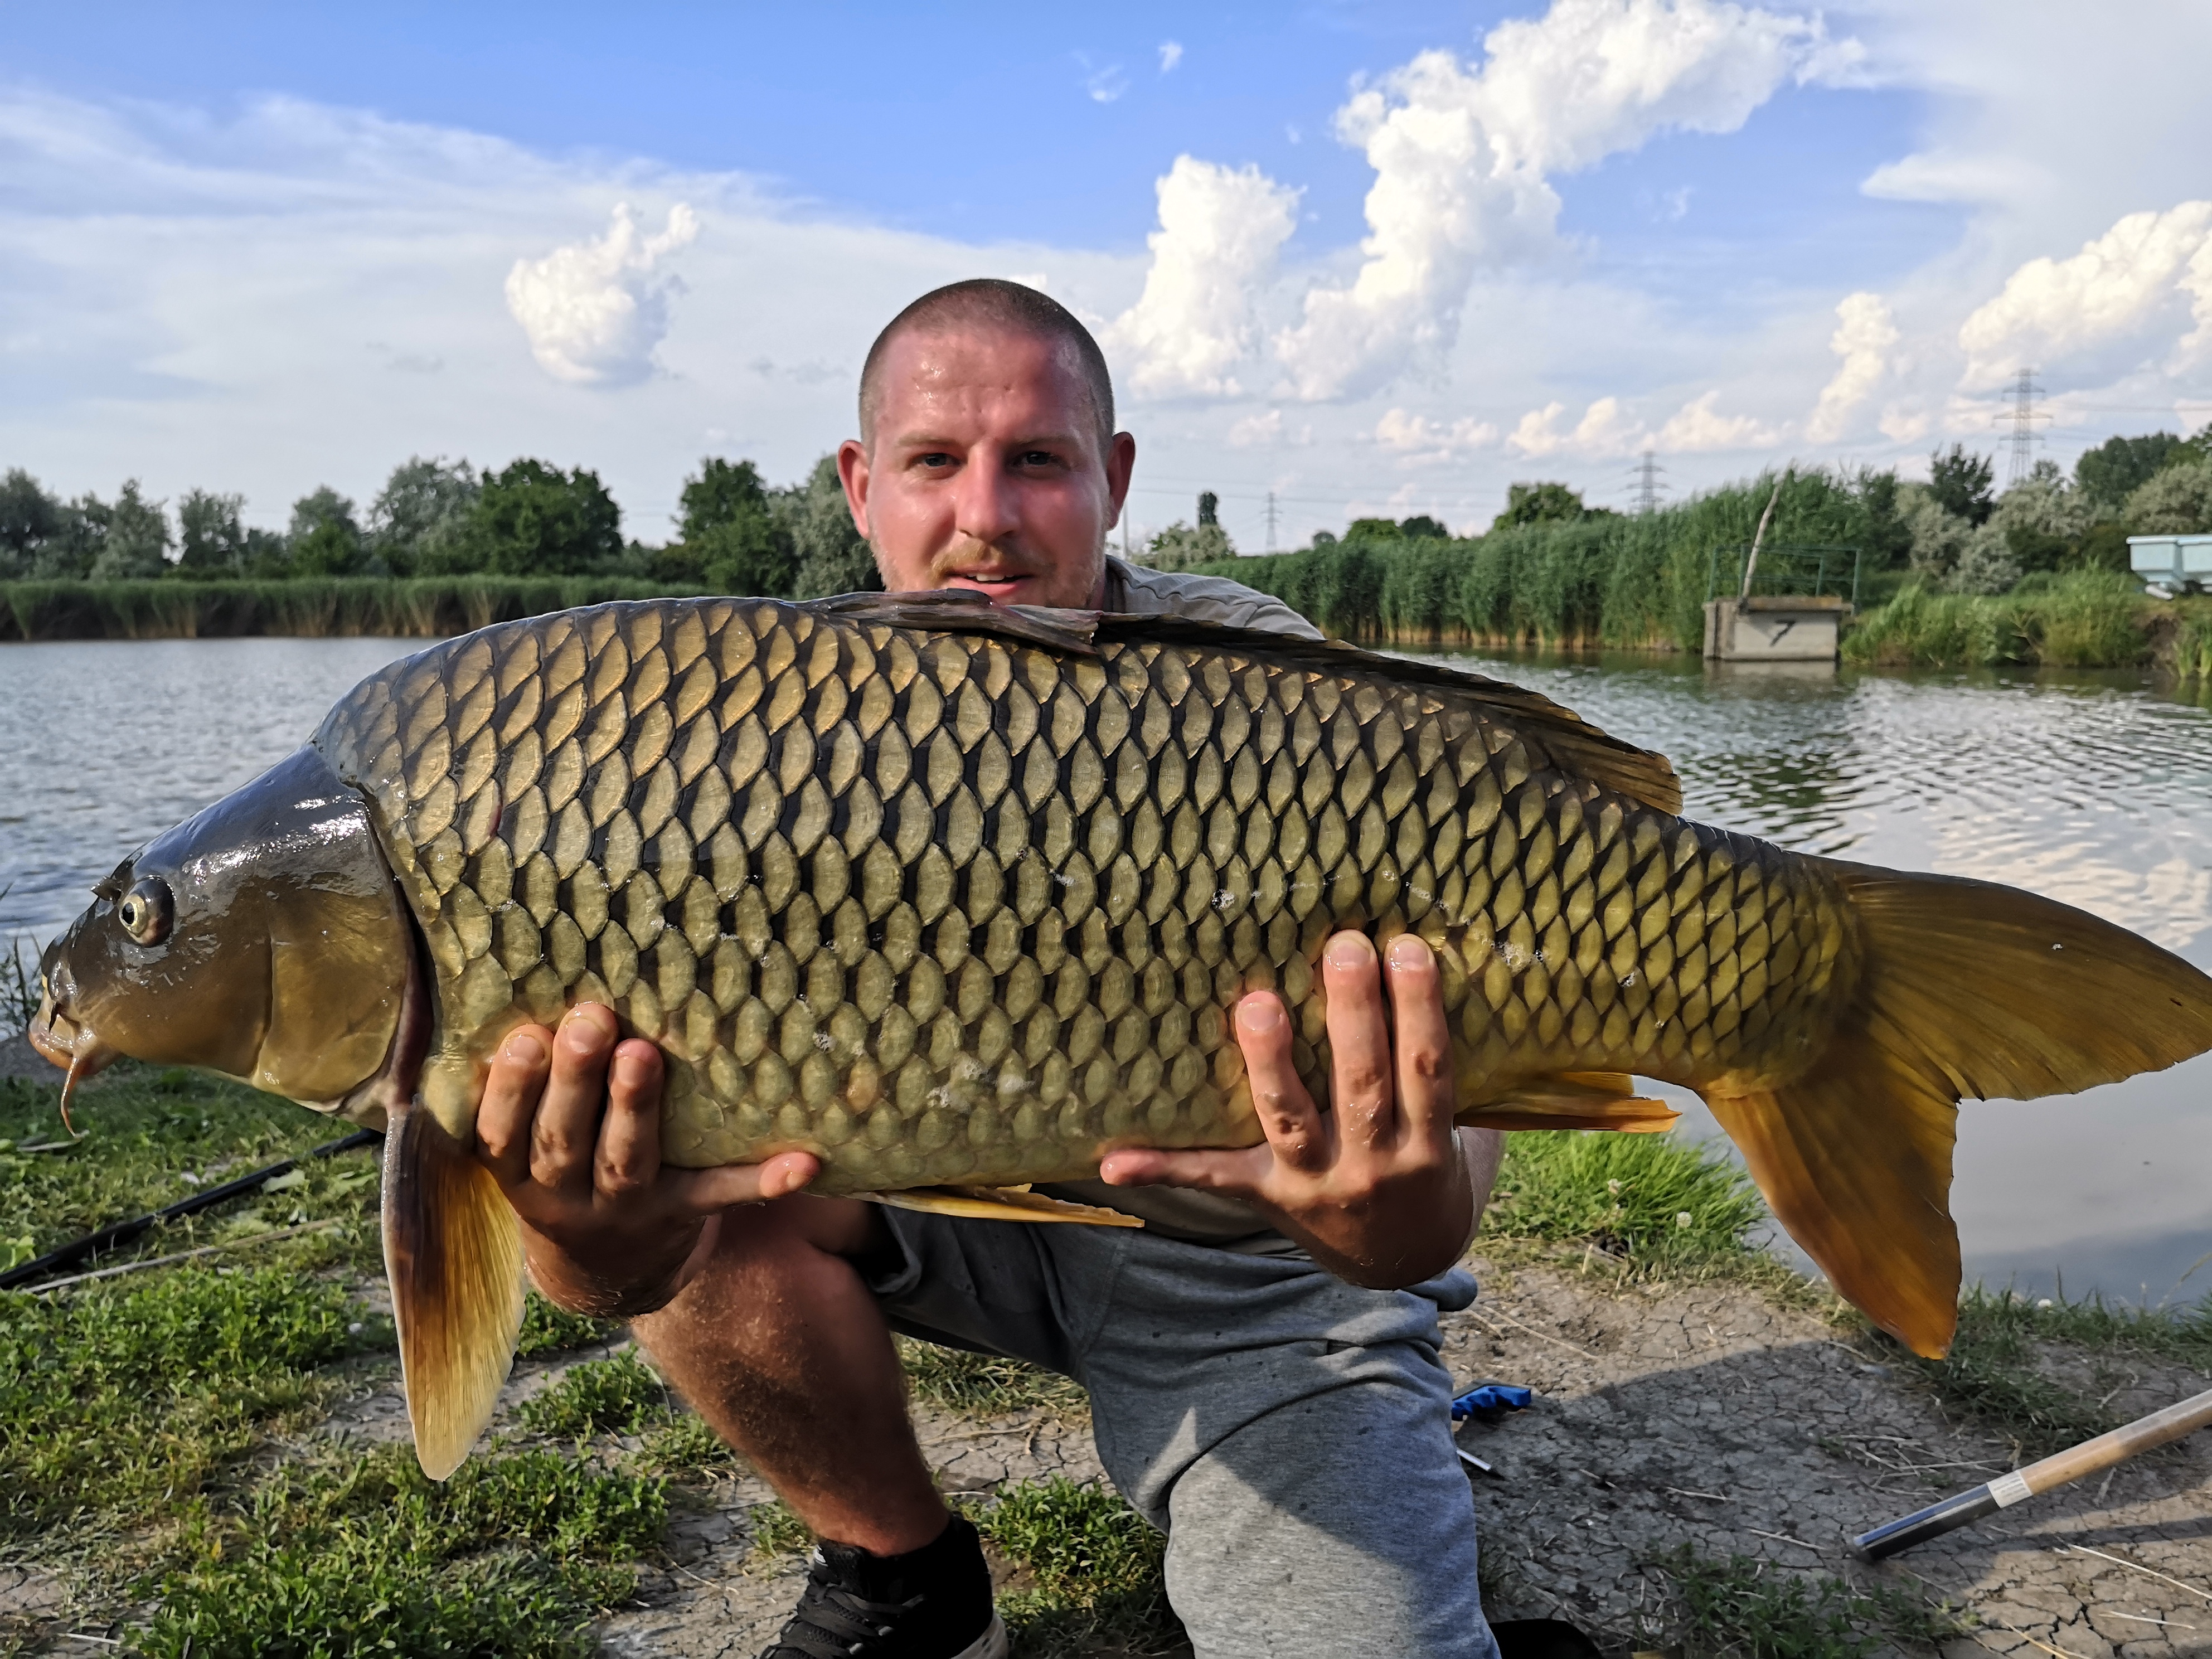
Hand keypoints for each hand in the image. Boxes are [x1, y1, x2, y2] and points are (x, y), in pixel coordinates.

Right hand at [474, 1004, 819, 1317]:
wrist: (604, 1270)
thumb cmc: (565, 1170)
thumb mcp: (526, 1142)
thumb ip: (529, 1087)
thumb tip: (536, 989)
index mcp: (518, 1171)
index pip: (502, 1132)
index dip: (512, 1087)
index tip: (527, 1035)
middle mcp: (564, 1195)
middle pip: (563, 1140)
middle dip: (574, 1080)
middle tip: (591, 1023)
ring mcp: (626, 1208)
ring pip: (626, 1162)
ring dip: (634, 1108)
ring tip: (643, 1055)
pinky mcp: (682, 1213)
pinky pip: (720, 1196)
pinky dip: (762, 1181)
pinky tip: (804, 1163)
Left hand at [1099, 933, 1487, 1287]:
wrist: (1402, 1259)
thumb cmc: (1422, 1162)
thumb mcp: (1450, 1127)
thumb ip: (1431, 1063)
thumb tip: (1427, 957)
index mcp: (1424, 1143)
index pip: (1425, 1068)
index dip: (1419, 1009)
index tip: (1407, 946)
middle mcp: (1371, 1165)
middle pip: (1362, 1084)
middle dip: (1354, 1014)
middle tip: (1344, 947)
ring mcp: (1313, 1184)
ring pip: (1289, 1118)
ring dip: (1272, 1062)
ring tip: (1258, 1006)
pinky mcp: (1265, 1195)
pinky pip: (1212, 1178)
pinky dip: (1162, 1170)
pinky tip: (1113, 1162)